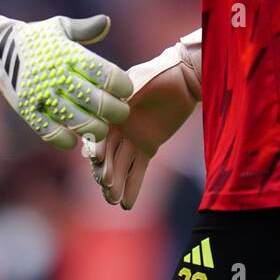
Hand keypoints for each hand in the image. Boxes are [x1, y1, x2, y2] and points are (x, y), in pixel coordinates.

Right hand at [0, 13, 132, 148]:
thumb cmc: (37, 39)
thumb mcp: (59, 26)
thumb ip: (85, 29)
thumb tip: (107, 22)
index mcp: (69, 54)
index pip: (107, 75)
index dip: (122, 86)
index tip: (125, 90)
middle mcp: (58, 75)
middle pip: (98, 102)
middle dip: (117, 111)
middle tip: (121, 112)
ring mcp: (42, 95)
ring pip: (79, 121)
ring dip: (97, 129)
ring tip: (101, 128)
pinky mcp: (28, 110)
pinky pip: (51, 133)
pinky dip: (66, 140)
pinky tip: (74, 138)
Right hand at [86, 30, 200, 208]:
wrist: (183, 78)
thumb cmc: (159, 74)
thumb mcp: (140, 81)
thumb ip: (126, 96)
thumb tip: (110, 108)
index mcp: (110, 112)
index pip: (99, 133)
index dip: (96, 146)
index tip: (95, 160)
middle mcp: (117, 128)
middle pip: (107, 154)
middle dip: (105, 170)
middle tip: (106, 185)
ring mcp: (131, 139)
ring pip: (120, 167)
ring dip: (116, 184)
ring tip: (114, 201)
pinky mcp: (148, 148)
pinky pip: (138, 171)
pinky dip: (132, 188)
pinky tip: (126, 205)